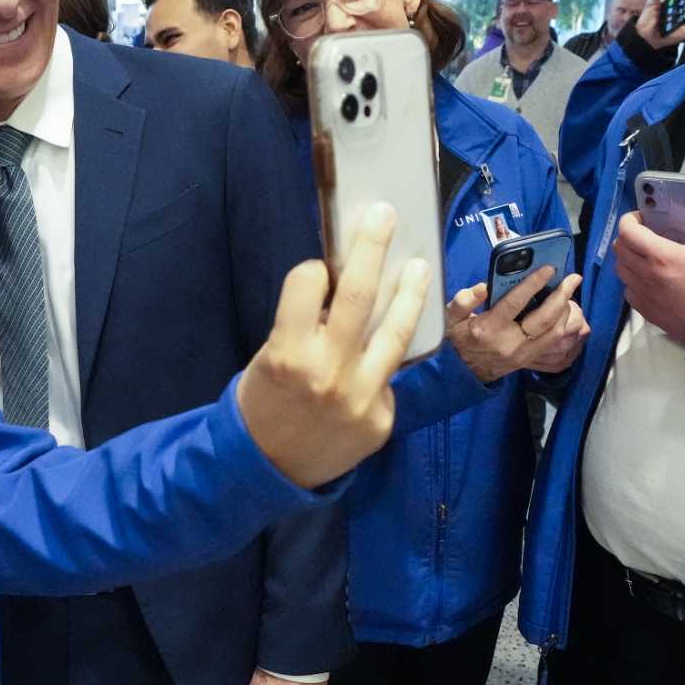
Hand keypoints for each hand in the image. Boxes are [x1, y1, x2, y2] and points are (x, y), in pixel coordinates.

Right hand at [238, 202, 431, 487]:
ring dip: (411, 292)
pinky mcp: (382, 420)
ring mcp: (361, 398)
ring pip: (396, 331)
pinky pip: (389, 377)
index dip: (314, 272)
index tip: (320, 272)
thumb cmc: (264, 404)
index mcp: (288, 352)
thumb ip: (303, 325)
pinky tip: (373, 363)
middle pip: (359, 294)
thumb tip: (340, 286)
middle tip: (385, 215)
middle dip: (373, 247)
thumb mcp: (268, 358)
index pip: (308, 281)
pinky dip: (382, 363)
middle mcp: (328, 372)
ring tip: (420, 267)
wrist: (270, 469)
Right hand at [446, 268, 589, 383]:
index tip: (548, 269)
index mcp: (489, 328)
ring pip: (554, 333)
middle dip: (561, 297)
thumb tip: (483, 288)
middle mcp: (510, 342)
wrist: (464, 373)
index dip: (533, 284)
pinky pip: (555, 344)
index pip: (515, 303)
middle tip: (572, 279)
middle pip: (543, 320)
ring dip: (566, 311)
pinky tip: (567, 311)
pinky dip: (565, 326)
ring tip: (569, 292)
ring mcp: (523, 354)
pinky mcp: (530, 360)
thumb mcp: (451, 318)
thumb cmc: (459, 339)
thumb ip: (463, 301)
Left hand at [611, 207, 684, 345]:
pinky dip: (634, 282)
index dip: (629, 220)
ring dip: (629, 259)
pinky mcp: (648, 313)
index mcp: (663, 257)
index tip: (641, 217)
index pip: (627, 232)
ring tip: (647, 256)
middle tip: (645, 234)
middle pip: (619, 250)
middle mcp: (647, 276)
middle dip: (628, 237)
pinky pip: (629, 292)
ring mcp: (645, 297)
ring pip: (621, 271)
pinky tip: (651, 279)